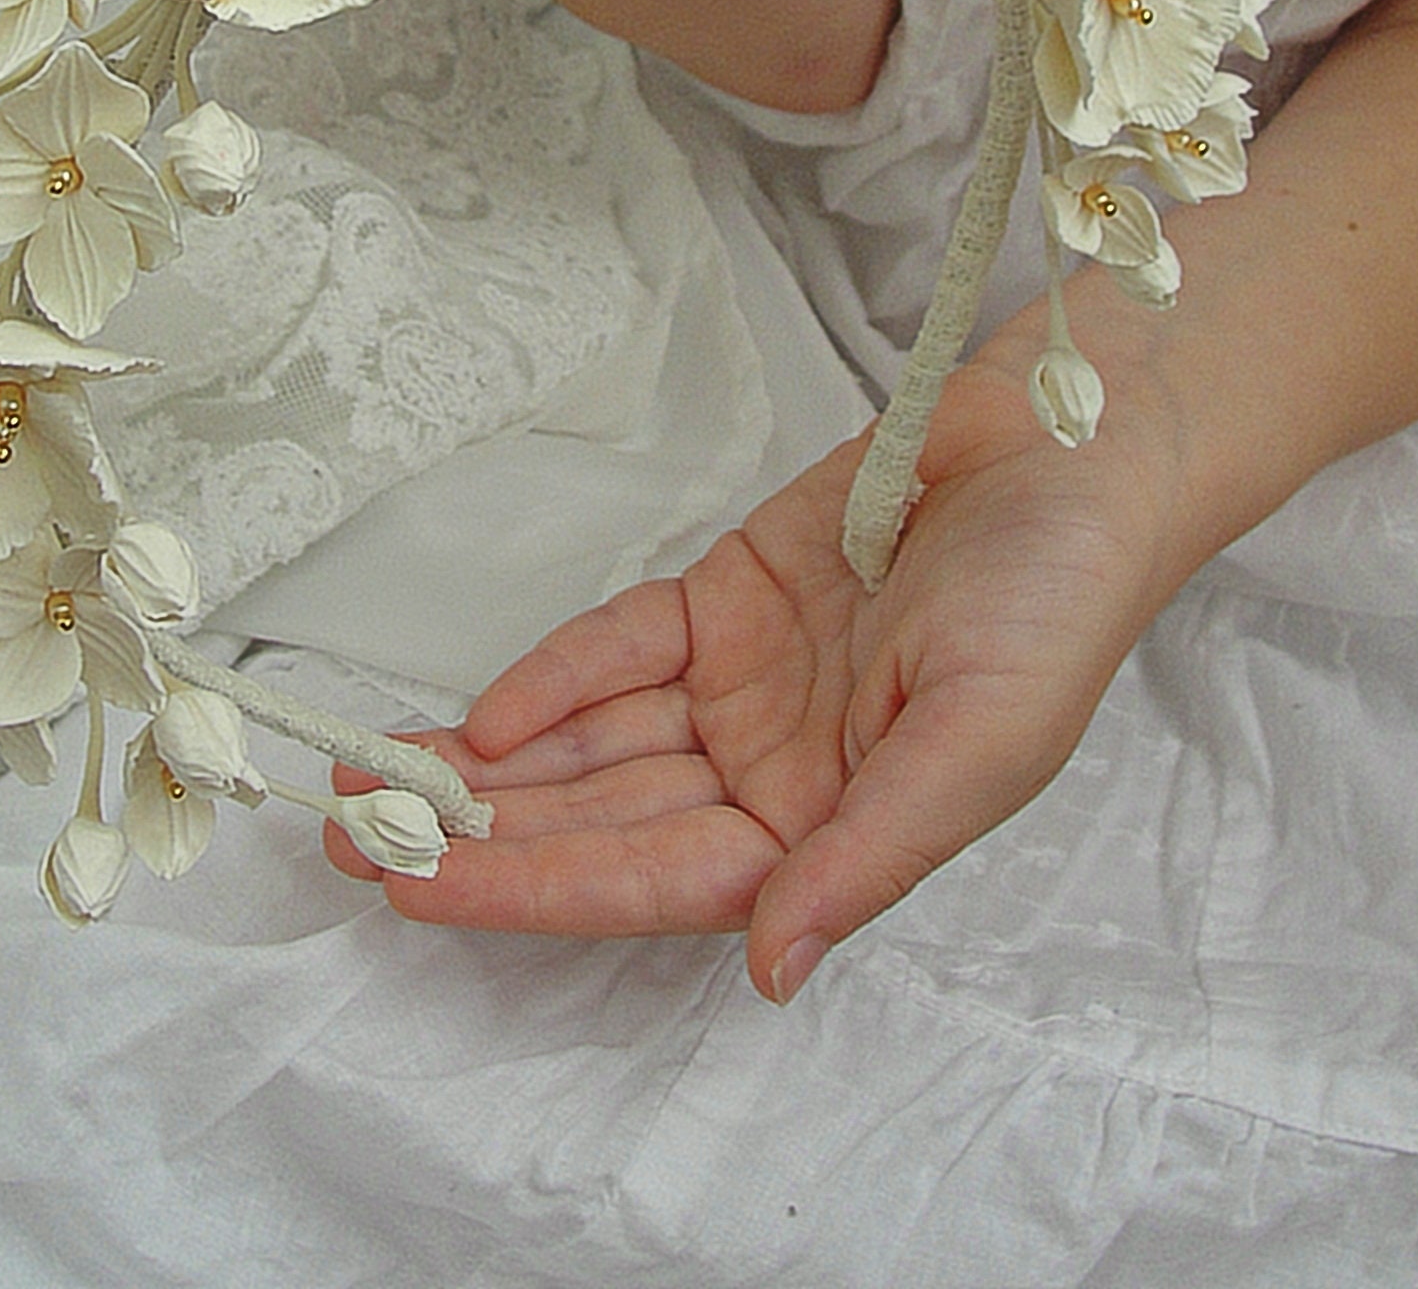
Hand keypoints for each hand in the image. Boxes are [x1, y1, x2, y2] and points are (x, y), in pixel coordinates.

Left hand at [329, 359, 1189, 1001]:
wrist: (1066, 450)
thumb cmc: (1053, 604)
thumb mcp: (978, 744)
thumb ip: (867, 858)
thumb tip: (771, 967)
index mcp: (833, 830)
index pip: (656, 880)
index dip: (536, 888)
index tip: (422, 886)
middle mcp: (775, 772)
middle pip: (599, 818)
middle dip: (478, 836)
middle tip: (352, 836)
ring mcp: (745, 685)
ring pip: (591, 741)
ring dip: (487, 764)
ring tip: (372, 778)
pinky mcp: (731, 597)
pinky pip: (621, 647)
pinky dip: (551, 678)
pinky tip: (478, 712)